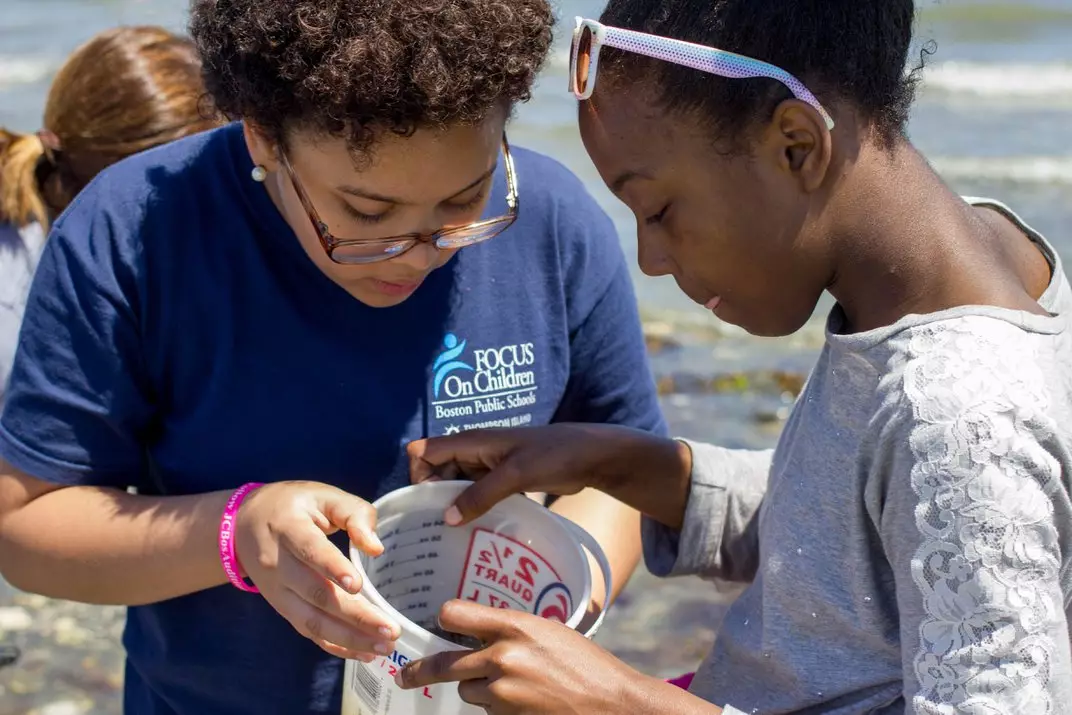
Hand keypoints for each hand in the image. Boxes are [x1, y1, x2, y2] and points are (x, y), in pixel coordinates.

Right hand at [234, 481, 398, 660]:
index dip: (332, 568)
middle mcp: (278, 564)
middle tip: (389, 628)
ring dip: (349, 638)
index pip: (310, 550)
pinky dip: (335, 646)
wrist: (244, 523)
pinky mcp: (282, 607)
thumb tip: (375, 548)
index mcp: (288, 528)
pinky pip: (307, 631)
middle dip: (354, 615)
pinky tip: (364, 652)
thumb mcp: (323, 495)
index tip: (357, 584)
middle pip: (315, 593)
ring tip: (383, 645)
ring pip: (311, 621)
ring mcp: (277, 591)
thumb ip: (354, 514)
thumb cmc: (294, 506)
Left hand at [396, 600, 649, 714]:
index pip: (454, 614)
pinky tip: (521, 703)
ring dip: (476, 690)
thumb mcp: (549, 632)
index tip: (440, 622)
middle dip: (423, 671)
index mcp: (516, 626)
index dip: (445, 618)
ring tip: (510, 687)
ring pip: (467, 691)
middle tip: (405, 676)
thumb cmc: (587, 665)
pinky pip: (487, 712)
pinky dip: (496, 709)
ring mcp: (504, 694)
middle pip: (445, 663)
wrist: (613, 704)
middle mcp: (504, 657)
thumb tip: (480, 634)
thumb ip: (513, 631)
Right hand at [406, 424, 691, 528]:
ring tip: (447, 534)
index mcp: (472, 441)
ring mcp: (489, 465)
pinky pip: (476, 492)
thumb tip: (446, 518)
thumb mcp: (515, 475)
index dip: (417, 474)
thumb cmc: (554, 455)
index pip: (425, 451)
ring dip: (451, 502)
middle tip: (431, 527)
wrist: (591, 456)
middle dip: (430, 493)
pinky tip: (472, 528)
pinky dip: (470, 506)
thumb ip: (480, 495)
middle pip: (437, 469)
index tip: (423, 504)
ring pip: (456, 483)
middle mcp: (475, 450)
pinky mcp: (503, 478)